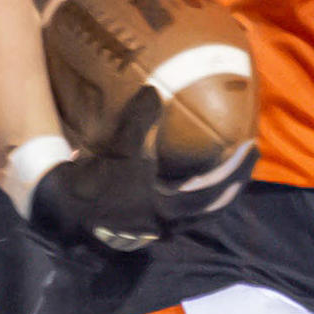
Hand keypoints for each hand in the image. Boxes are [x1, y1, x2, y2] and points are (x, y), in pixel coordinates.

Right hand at [1, 132, 251, 255]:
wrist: (61, 206)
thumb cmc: (95, 182)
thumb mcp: (122, 150)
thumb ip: (142, 120)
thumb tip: (154, 90)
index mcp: (171, 210)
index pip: (217, 192)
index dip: (238, 171)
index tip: (252, 148)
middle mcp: (168, 222)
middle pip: (212, 203)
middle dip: (232, 181)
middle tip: (245, 156)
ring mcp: (155, 223)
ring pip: (195, 206)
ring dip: (211, 186)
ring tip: (220, 162)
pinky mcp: (141, 217)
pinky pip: (176, 201)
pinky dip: (188, 186)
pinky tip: (183, 172)